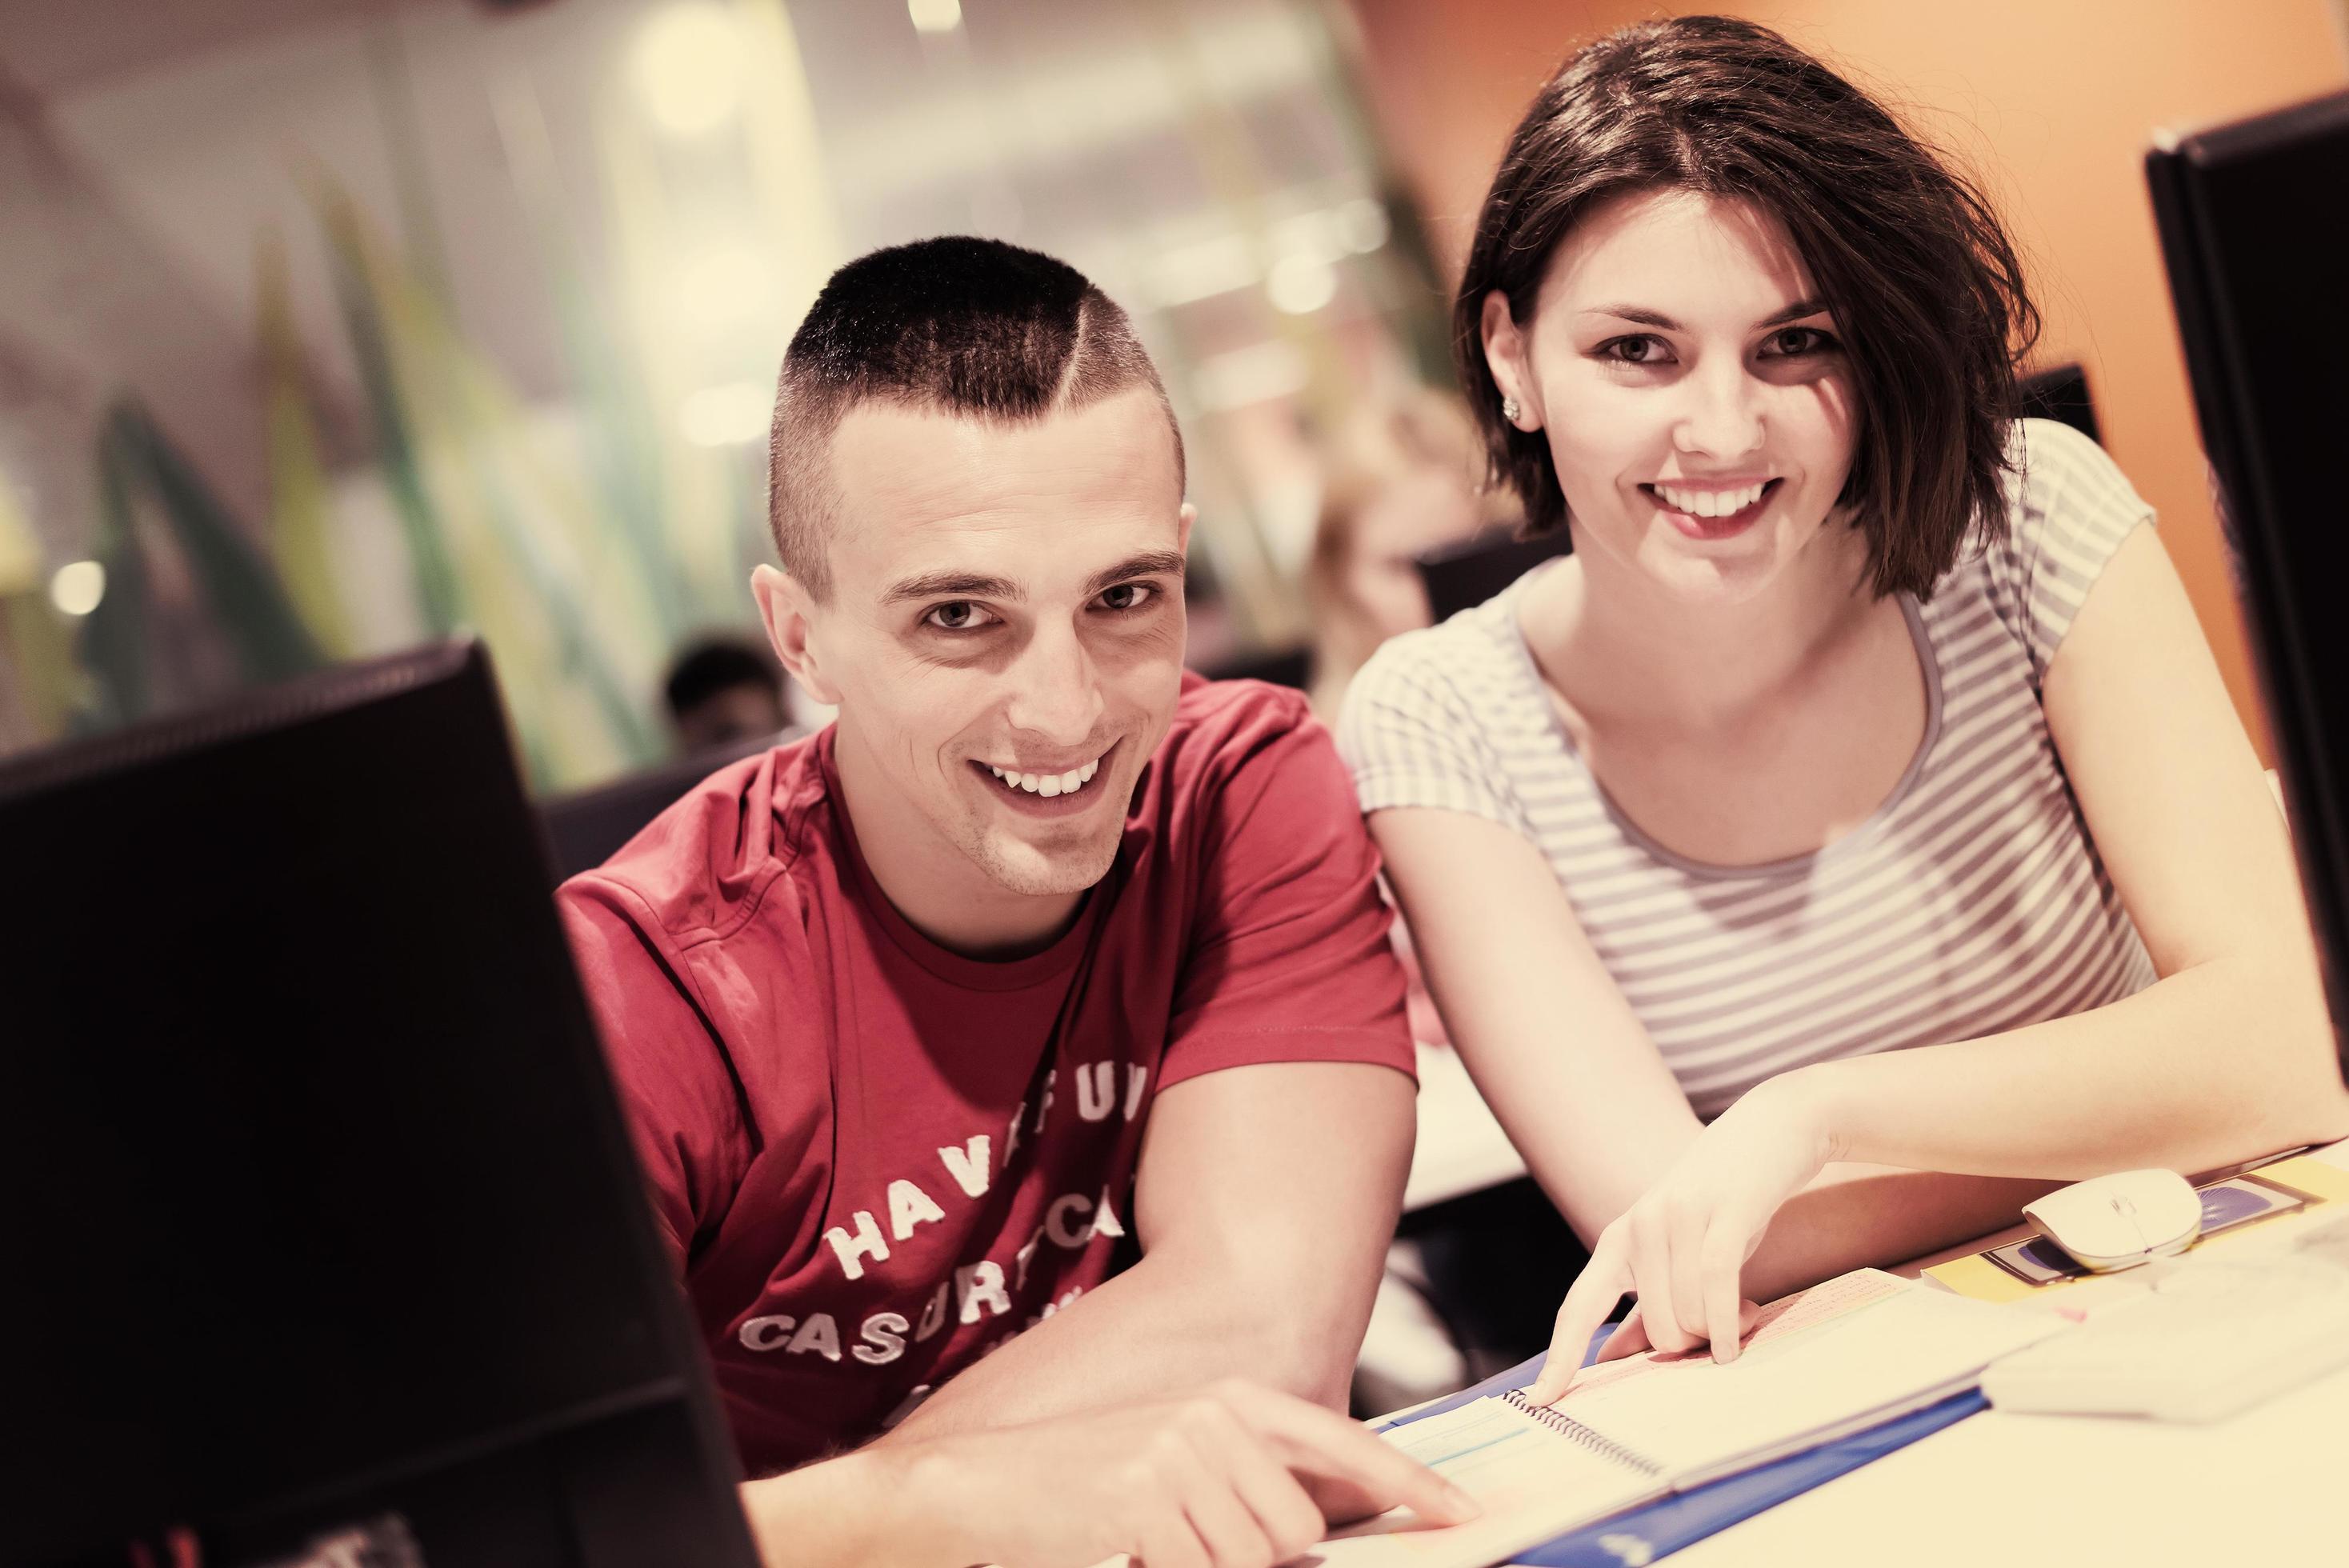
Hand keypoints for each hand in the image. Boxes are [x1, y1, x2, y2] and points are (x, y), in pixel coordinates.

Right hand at [894, 1379, 1478, 1567]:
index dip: (1409, 1485)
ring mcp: (1178, 1457)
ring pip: (1254, 1562)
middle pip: (1298, 1532)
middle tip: (1190, 1551)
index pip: (1342, 1444)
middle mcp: (1213, 1419)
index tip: (1464, 1516)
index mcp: (1230, 1403)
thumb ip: (1253, 1489)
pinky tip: (1131, 1555)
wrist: (980, 1489)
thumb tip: (1325, 1530)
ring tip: (1154, 1552)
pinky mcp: (1145, 1503)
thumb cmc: (1085, 1490)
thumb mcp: (1178, 1467)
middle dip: (1260, 1565)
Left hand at [1528, 1072, 1832, 1405]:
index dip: (1561, 1356)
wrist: (1769, 1133)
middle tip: (1723, 1328)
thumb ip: (1647, 1305)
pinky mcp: (1720, 1211)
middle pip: (1656, 1329)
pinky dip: (1724, 1325)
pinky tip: (1734, 1345)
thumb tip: (1608, 1359)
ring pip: (1686, 1313)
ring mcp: (1676, 1216)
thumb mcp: (1679, 1254)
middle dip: (1694, 1344)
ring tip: (1743, 1313)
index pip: (1579, 1307)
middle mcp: (1638, 1226)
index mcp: (1619, 1240)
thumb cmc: (1723, 1204)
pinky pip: (1715, 1286)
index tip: (1539, 1402)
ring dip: (1718, 1331)